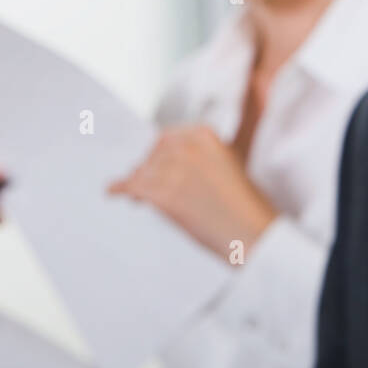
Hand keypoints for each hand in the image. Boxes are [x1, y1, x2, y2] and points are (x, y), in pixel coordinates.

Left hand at [107, 126, 274, 257]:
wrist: (253, 232)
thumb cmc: (246, 205)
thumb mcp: (229, 165)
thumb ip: (203, 156)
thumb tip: (172, 162)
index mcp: (205, 135)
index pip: (167, 138)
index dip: (157, 153)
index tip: (152, 162)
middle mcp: (187, 147)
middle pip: (152, 154)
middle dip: (147, 168)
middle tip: (143, 183)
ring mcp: (174, 169)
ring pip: (142, 172)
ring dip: (137, 183)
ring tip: (135, 196)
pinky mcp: (164, 193)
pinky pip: (133, 187)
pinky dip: (121, 189)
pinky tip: (114, 192)